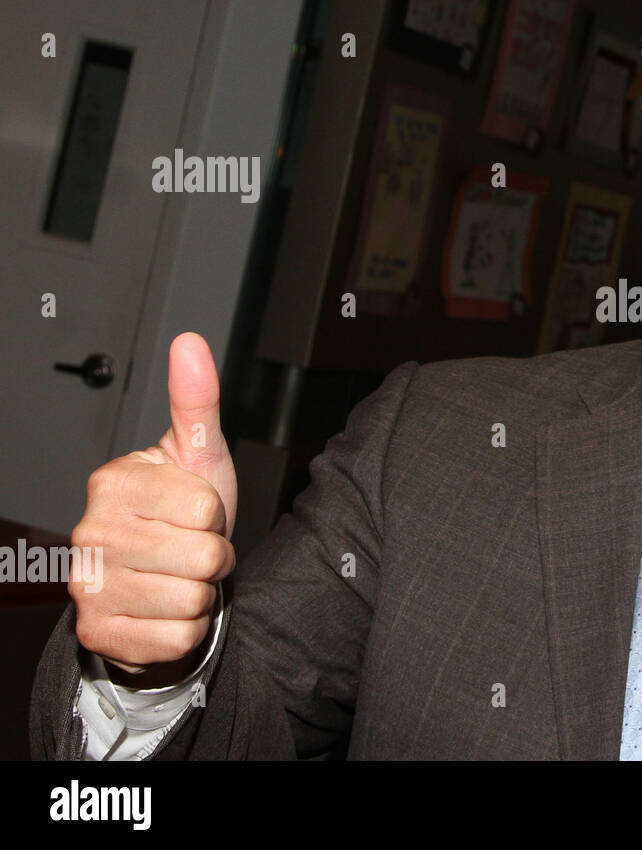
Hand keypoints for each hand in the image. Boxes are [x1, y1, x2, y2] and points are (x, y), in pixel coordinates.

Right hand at [70, 333, 237, 682]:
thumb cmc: (181, 514)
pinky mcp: (98, 633)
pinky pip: (179, 636)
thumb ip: (196, 401)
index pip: (205, 507)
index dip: (215, 515)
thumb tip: (190, 344)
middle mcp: (91, 533)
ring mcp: (88, 586)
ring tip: (180, 576)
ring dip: (201, 592)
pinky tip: (166, 608)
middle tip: (192, 548)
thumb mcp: (197, 455)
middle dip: (212, 556)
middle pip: (203, 556)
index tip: (196, 514)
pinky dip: (186, 629)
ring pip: (193, 599)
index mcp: (114, 483)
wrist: (159, 580)